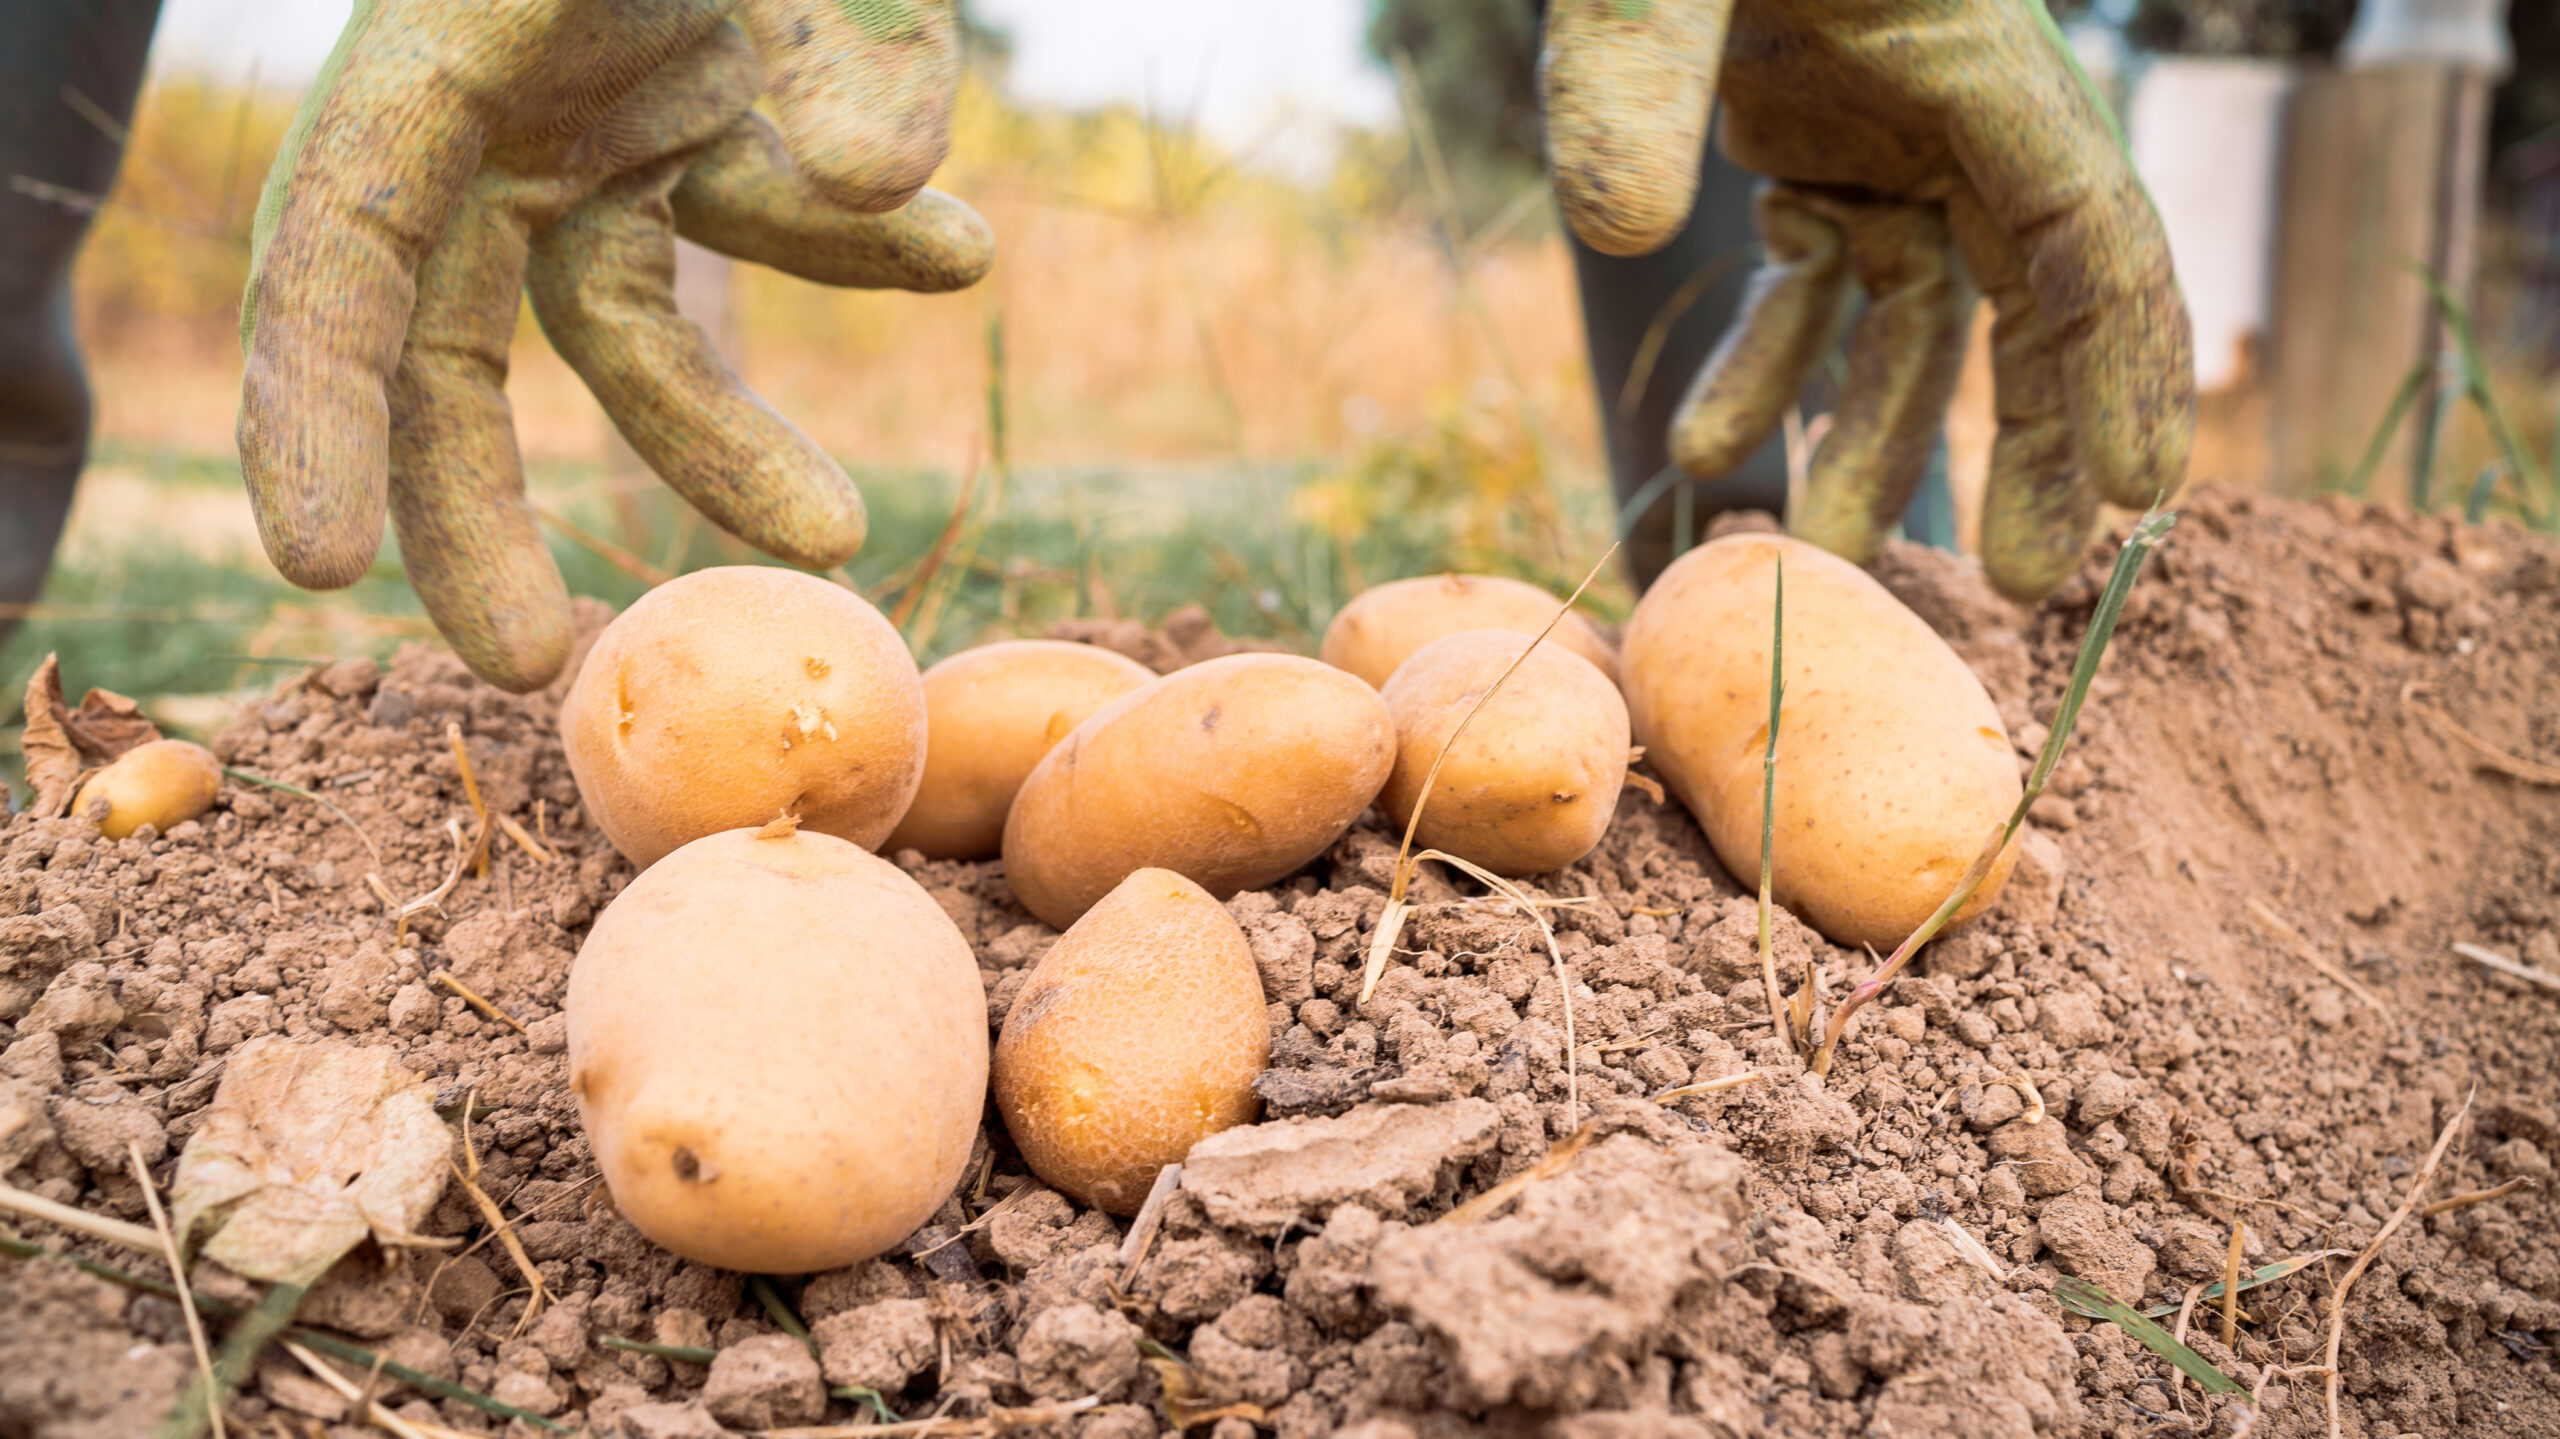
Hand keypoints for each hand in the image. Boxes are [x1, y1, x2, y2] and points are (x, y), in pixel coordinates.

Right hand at [239, 0, 992, 690]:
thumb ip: (843, 32)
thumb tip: (891, 185)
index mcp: (445, 39)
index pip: (336, 243)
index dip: (314, 406)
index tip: (317, 571)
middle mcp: (494, 109)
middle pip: (442, 343)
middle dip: (472, 511)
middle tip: (530, 667)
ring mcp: (593, 123)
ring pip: (619, 326)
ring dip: (724, 437)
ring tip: (842, 537)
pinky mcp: (696, 119)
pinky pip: (760, 218)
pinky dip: (855, 249)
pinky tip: (959, 253)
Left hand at [1541, 0, 2190, 599]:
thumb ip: (1630, 74)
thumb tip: (1614, 236)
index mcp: (1979, 59)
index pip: (2087, 232)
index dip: (2123, 366)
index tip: (2143, 496)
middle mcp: (1959, 110)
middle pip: (2035, 297)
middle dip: (2037, 440)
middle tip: (2023, 582)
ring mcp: (1887, 135)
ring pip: (1917, 316)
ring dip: (1870, 433)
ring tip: (1812, 554)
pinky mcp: (1811, 152)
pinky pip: (1814, 288)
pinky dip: (1767, 371)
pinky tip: (1701, 455)